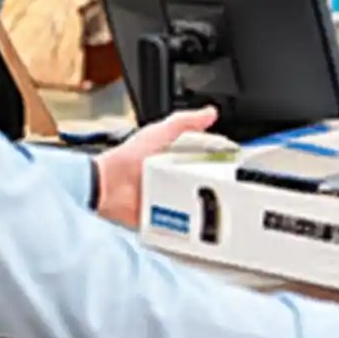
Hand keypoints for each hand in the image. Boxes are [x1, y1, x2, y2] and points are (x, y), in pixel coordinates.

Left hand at [93, 107, 218, 226]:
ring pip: (195, 203)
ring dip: (204, 204)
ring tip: (217, 204)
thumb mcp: (159, 132)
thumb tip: (209, 113)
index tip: (233, 159)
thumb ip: (184, 122)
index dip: (218, 156)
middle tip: (230, 185)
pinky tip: (200, 221)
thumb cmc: (126, 159)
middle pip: (202, 180)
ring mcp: (166, 199)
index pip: (202, 154)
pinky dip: (190, 224)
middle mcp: (171, 177)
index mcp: (172, 156)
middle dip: (216, 183)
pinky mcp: (161, 219)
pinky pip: (180, 224)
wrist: (105, 188)